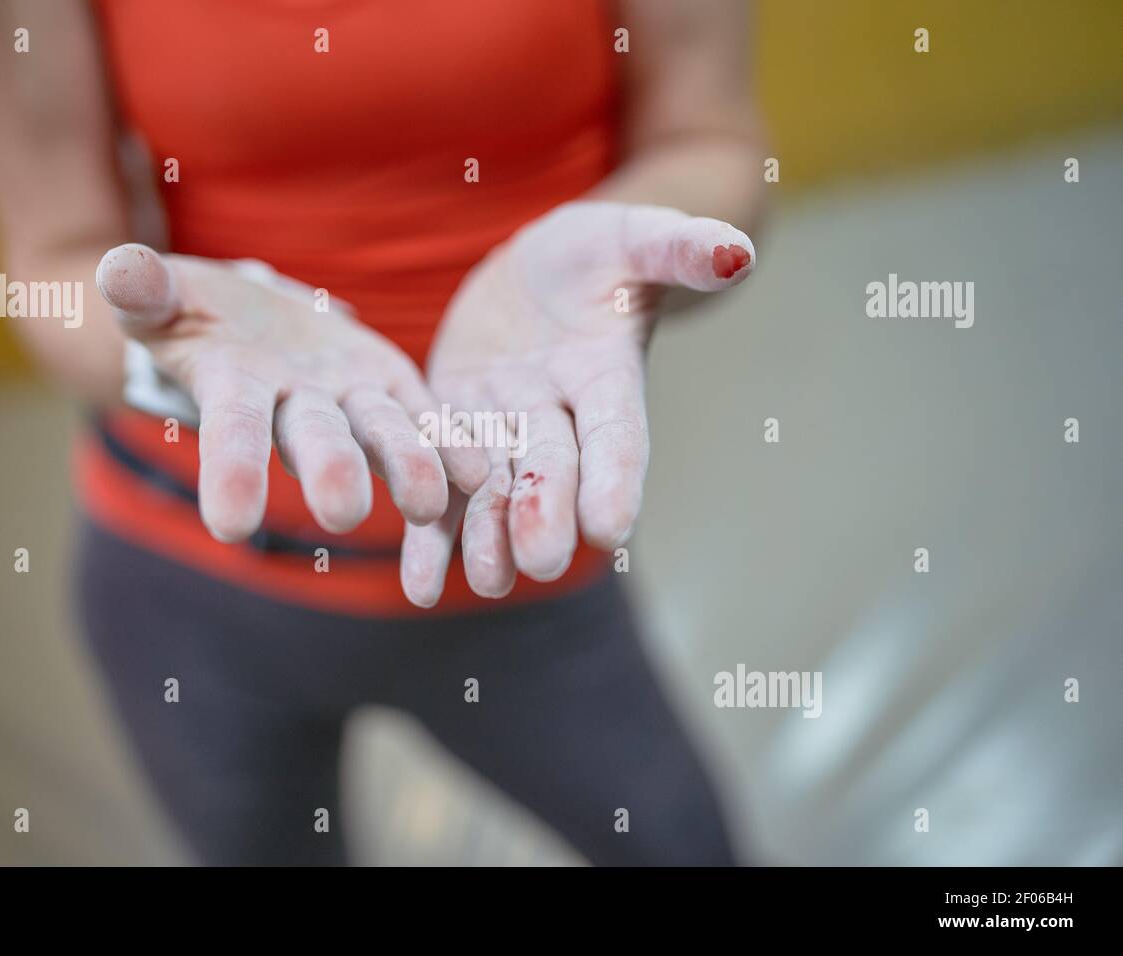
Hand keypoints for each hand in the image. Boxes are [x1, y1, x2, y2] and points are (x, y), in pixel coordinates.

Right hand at [96, 244, 487, 542]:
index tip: (229, 524)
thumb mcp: (162, 296)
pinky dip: (452, 445)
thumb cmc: (189, 314)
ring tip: (431, 501)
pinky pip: (428, 420)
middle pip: (314, 441)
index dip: (231, 471)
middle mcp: (296, 411)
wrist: (249, 329)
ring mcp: (349, 405)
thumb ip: (143, 290)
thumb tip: (117, 272)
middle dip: (328, 472)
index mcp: (235, 387)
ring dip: (406, 464)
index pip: (229, 431)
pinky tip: (481, 469)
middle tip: (342, 513)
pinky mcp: (394, 391)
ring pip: (381, 436)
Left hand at [400, 201, 754, 605]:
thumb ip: (679, 249)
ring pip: (496, 491)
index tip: (611, 526)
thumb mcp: (632, 238)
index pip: (617, 432)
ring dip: (491, 536)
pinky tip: (420, 586)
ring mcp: (505, 433)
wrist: (533, 275)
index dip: (615, 476)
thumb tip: (739, 255)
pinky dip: (433, 538)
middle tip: (540, 561)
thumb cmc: (594, 253)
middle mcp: (559, 418)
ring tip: (488, 579)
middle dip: (546, 514)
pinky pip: (442, 490)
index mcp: (606, 377)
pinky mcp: (456, 436)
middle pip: (553, 471)